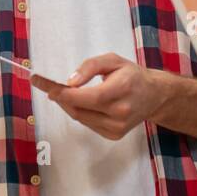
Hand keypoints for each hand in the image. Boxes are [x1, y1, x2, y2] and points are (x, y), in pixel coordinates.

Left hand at [31, 53, 163, 140]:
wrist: (154, 96)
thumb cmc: (131, 75)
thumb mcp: (113, 60)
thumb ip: (90, 67)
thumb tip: (70, 82)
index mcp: (122, 89)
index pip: (87, 96)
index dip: (62, 92)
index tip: (42, 84)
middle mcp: (120, 112)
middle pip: (79, 108)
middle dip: (60, 97)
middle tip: (47, 85)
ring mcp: (118, 127)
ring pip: (80, 117)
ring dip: (68, 104)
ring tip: (65, 92)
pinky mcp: (114, 135)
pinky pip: (87, 123)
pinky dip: (80, 112)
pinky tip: (83, 103)